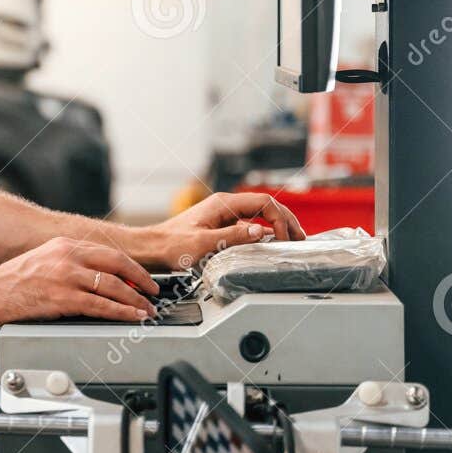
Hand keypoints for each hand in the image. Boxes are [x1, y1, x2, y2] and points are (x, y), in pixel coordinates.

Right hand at [0, 237, 159, 324]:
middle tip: (153, 291)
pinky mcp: (63, 298)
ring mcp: (66, 277)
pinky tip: (131, 316)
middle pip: (116, 264)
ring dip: (135, 299)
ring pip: (112, 285)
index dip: (130, 266)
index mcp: (65, 245)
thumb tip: (100, 276)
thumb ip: (71, 263)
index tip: (142, 277)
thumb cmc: (13, 282)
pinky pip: (100, 305)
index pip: (108, 252)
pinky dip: (121, 311)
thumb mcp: (44, 260)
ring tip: (146, 309)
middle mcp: (67, 256)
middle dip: (140, 279)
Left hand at [137, 192, 305, 270]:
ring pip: (259, 215)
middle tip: (300, 238)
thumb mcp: (204, 243)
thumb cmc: (171, 245)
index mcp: (223, 204)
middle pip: (265, 206)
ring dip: (277, 226)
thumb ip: (233, 236)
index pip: (264, 203)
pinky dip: (264, 232)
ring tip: (292, 240)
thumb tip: (261, 231)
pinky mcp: (220, 225)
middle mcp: (225, 205)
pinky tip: (270, 243)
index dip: (280, 219)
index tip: (286, 238)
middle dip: (285, 220)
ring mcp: (223, 215)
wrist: (151, 248)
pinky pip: (249, 225)